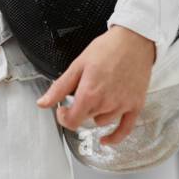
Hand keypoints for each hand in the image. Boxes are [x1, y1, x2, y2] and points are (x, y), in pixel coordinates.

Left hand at [35, 25, 155, 145]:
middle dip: (79, 110)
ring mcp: (122, 106)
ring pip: (101, 122)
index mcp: (90, 94)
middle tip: (81, 94)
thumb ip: (59, 87)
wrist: (134, 40)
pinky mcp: (136, 105)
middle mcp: (106, 103)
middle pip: (85, 119)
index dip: (63, 117)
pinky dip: (115, 137)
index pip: (71, 121)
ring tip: (97, 97)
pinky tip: (105, 139)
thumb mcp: (78, 65)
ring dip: (95, 114)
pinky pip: (125, 129)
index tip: (62, 110)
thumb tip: (43, 103)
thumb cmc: (108, 49)